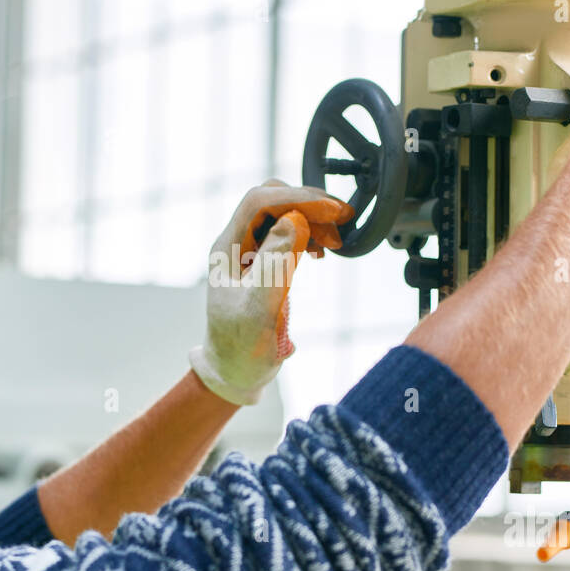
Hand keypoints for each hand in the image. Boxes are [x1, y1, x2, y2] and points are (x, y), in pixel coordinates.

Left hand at [189, 179, 353, 404]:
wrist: (234, 372)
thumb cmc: (241, 349)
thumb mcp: (259, 310)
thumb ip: (275, 265)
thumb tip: (294, 220)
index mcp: (227, 249)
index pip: (259, 202)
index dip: (297, 198)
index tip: (332, 210)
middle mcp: (236, 243)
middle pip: (272, 200)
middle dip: (308, 203)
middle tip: (342, 219)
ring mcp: (250, 252)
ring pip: (283, 214)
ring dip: (312, 218)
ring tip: (336, 241)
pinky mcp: (264, 262)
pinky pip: (288, 233)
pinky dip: (310, 234)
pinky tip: (322, 251)